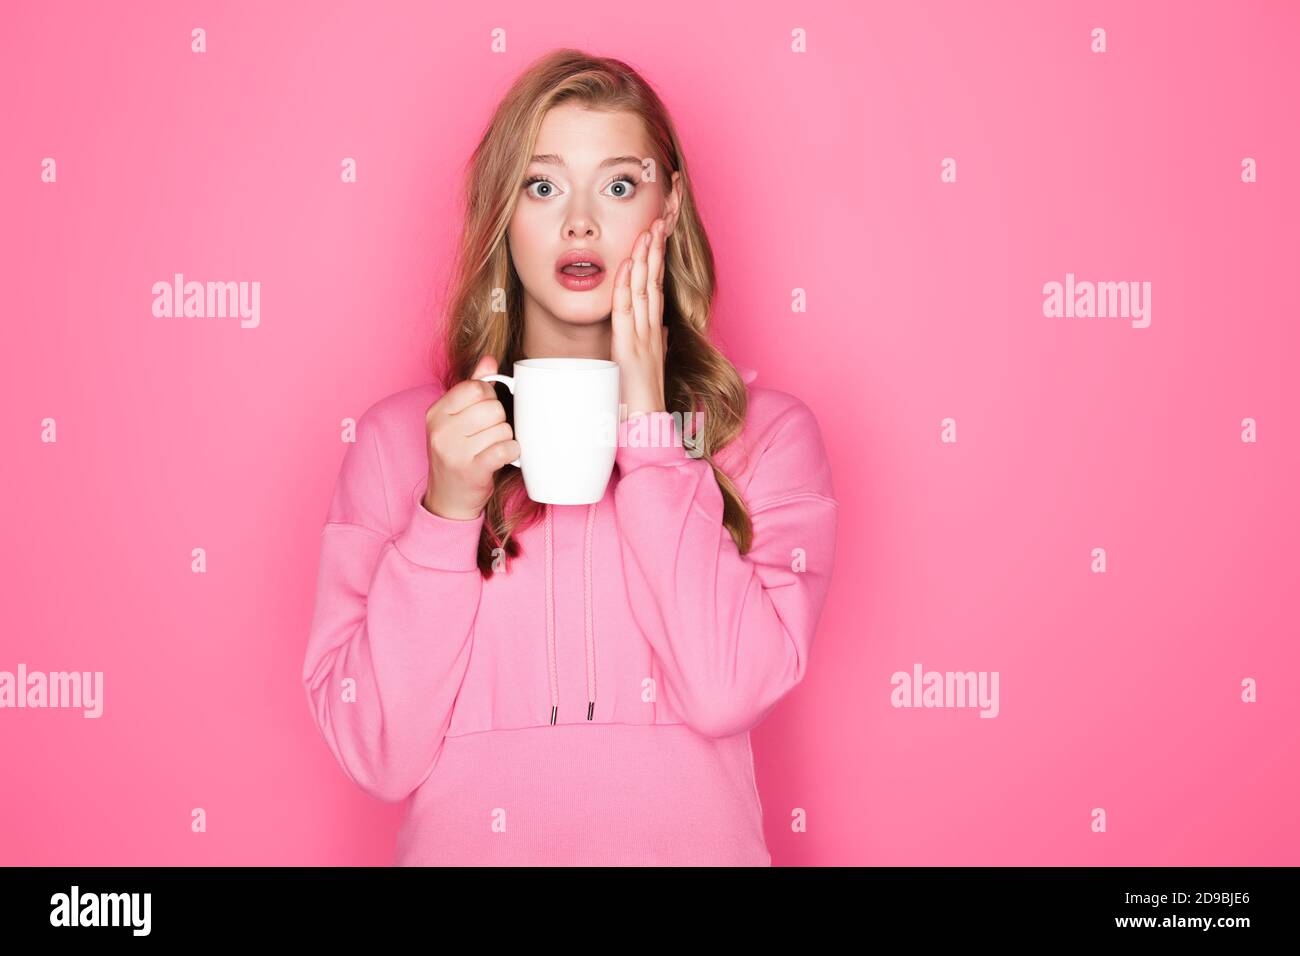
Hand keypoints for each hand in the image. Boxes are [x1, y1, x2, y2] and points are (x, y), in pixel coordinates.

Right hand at [421, 355, 519, 520]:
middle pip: (493, 407)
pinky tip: (504, 457)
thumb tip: (490, 360)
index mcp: (436, 412)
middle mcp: (441, 430)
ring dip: (505, 439)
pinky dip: (512, 452)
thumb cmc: (456, 455)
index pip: (476, 387)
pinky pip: (506, 449)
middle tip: (489, 434)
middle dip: (499, 420)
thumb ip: (471, 387)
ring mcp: (454, 452)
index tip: (484, 411)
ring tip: (492, 448)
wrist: (448, 499)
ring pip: (503, 429)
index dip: (489, 397)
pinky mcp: (472, 471)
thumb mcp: (455, 419)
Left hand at [611, 218, 669, 421]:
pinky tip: (626, 267)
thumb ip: (656, 344)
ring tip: (647, 232)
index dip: (656, 261)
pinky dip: (625, 287)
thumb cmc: (643, 400)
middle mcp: (651, 331)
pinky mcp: (630, 351)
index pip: (655, 289)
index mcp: (654, 333)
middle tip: (656, 221)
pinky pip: (626, 313)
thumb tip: (661, 329)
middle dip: (655, 251)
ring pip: (643, 291)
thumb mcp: (651, 365)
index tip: (657, 236)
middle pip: (653, 283)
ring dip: (644, 260)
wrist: (646, 425)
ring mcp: (642, 339)